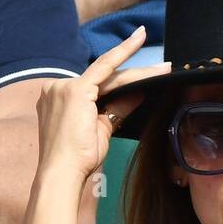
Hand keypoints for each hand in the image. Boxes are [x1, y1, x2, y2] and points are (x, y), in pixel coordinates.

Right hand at [35, 27, 169, 180]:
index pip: (96, 84)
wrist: (62, 172)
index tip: (134, 57)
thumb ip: (117, 109)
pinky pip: (106, 69)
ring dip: (138, 71)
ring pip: (109, 74)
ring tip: (164, 68)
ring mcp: (65, 87)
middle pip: (104, 77)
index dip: (118, 74)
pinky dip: (125, 57)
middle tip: (163, 67)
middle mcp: (58, 88)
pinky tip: (142, 51)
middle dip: (135, 73)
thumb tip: (138, 93)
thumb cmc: (78, 159)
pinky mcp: (75, 89)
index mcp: (60, 98)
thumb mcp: (102, 129)